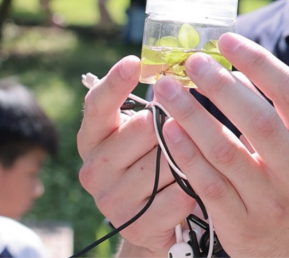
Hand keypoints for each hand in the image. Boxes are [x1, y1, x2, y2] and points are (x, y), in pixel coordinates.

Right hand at [77, 56, 196, 253]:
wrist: (155, 221)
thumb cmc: (153, 160)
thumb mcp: (144, 132)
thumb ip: (152, 104)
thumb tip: (179, 69)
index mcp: (92, 138)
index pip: (97, 105)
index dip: (115, 83)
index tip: (134, 61)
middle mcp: (93, 169)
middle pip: (142, 129)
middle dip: (171, 123)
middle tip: (184, 126)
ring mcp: (111, 201)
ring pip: (166, 162)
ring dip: (187, 156)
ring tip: (193, 157)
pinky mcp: (136, 226)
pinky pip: (179, 195)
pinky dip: (194, 188)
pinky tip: (196, 186)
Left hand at [152, 32, 288, 257]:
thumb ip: (275, 109)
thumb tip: (229, 65)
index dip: (259, 62)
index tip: (226, 40)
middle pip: (259, 120)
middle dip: (220, 86)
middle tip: (191, 61)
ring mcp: (271, 201)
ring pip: (225, 152)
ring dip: (192, 115)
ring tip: (167, 89)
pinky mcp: (241, 224)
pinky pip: (207, 183)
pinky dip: (185, 153)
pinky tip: (168, 129)